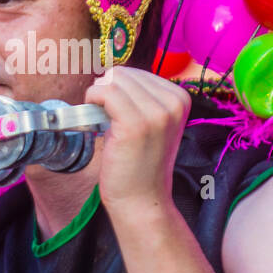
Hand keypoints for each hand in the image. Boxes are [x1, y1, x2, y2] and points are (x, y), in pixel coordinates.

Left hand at [84, 66, 190, 217]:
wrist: (141, 199)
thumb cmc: (140, 163)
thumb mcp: (152, 123)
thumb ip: (141, 98)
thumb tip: (110, 74)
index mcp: (180, 99)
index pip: (137, 72)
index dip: (118, 89)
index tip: (115, 110)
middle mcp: (173, 103)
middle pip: (124, 73)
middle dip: (107, 91)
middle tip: (105, 116)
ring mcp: (156, 113)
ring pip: (113, 80)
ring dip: (98, 96)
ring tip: (100, 118)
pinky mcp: (135, 124)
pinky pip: (105, 93)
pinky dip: (92, 100)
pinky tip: (93, 118)